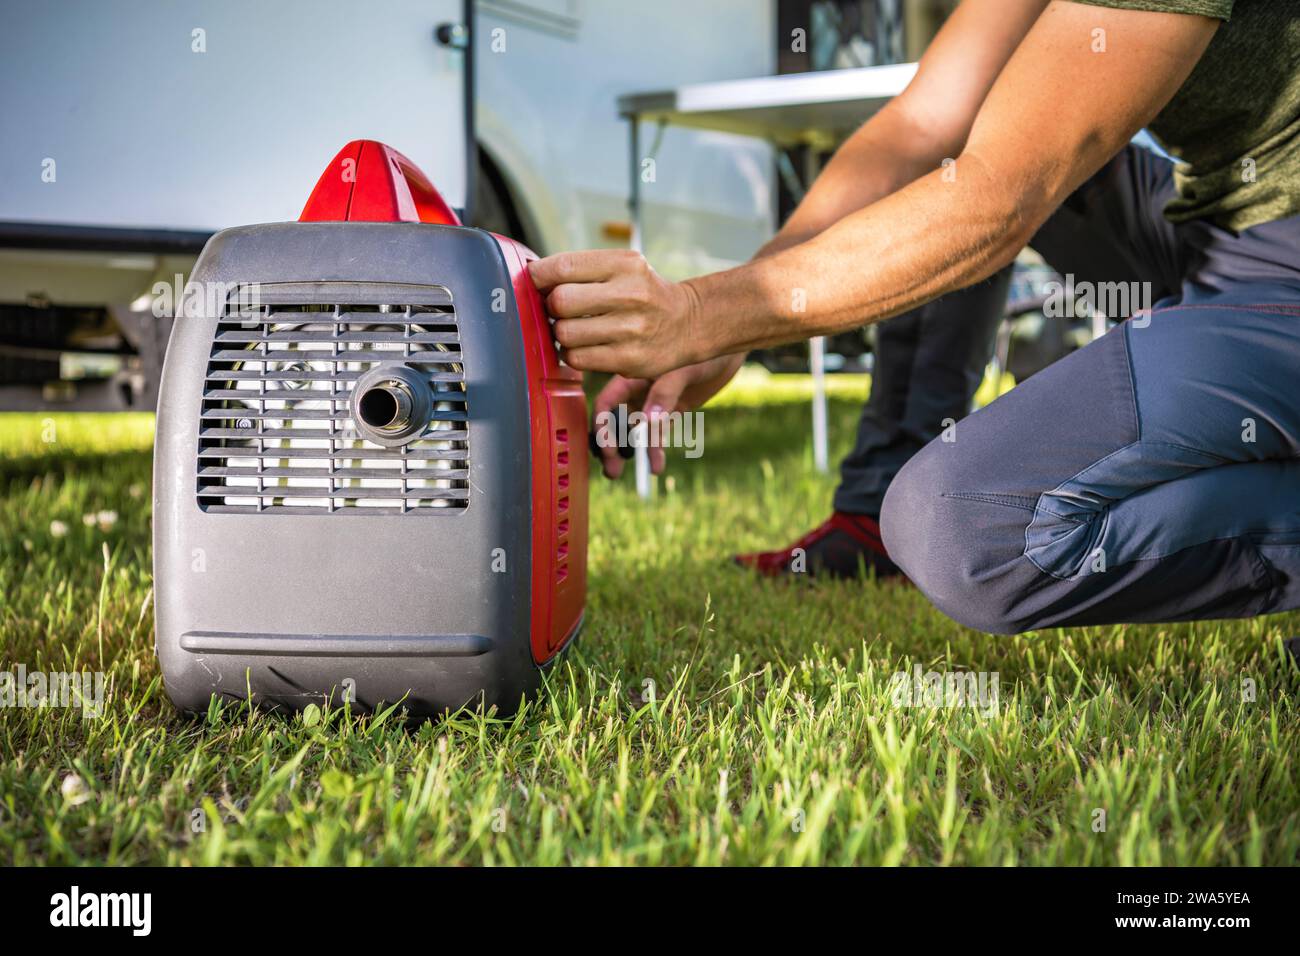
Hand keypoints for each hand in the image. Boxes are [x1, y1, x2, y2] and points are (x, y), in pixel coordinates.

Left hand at [528, 250, 703, 377]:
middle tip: (560, 309)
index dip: (538, 276)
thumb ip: (582, 269)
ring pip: (565, 333)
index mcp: (625, 264)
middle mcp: (630, 295)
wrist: (688, 323)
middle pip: (559, 301)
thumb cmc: (644, 293)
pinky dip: (572, 354)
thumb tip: (532, 277)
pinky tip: (585, 346)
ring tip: (575, 328)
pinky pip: (577, 359)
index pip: (563, 266)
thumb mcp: (623, 266)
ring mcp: (630, 330)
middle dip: (551, 306)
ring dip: (561, 333)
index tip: (536, 281)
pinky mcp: (629, 360)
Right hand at [591, 353, 744, 477]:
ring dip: (632, 454)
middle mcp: (637, 389)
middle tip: (613, 471)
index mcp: (630, 374)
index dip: (602, 427)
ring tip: (630, 474)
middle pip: (614, 422)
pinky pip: (657, 435)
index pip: (606, 403)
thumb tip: (647, 422)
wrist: (730, 345)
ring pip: (635, 433)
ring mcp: (652, 401)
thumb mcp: (682, 366)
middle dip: (611, 447)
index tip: (608, 449)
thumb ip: (665, 391)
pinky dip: (655, 451)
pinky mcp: (670, 411)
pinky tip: (656, 467)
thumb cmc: (703, 343)